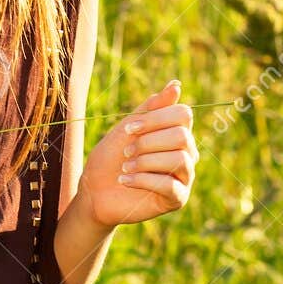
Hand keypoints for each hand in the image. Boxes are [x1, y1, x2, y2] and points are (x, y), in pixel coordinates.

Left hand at [77, 79, 197, 229]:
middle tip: (126, 151)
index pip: (183, 114)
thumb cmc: (111, 158)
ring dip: (145, 161)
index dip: (155, 119)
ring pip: (179, 159)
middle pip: (182, 136)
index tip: (128, 129)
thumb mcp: (127, 128)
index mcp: (177, 132)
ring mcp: (185, 176)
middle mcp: (187, 152)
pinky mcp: (178, 198)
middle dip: (148, 142)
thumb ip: (151, 108)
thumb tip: (176, 85)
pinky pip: (170, 185)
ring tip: (125, 167)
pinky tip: (124, 181)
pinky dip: (143, 180)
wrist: (95, 191)